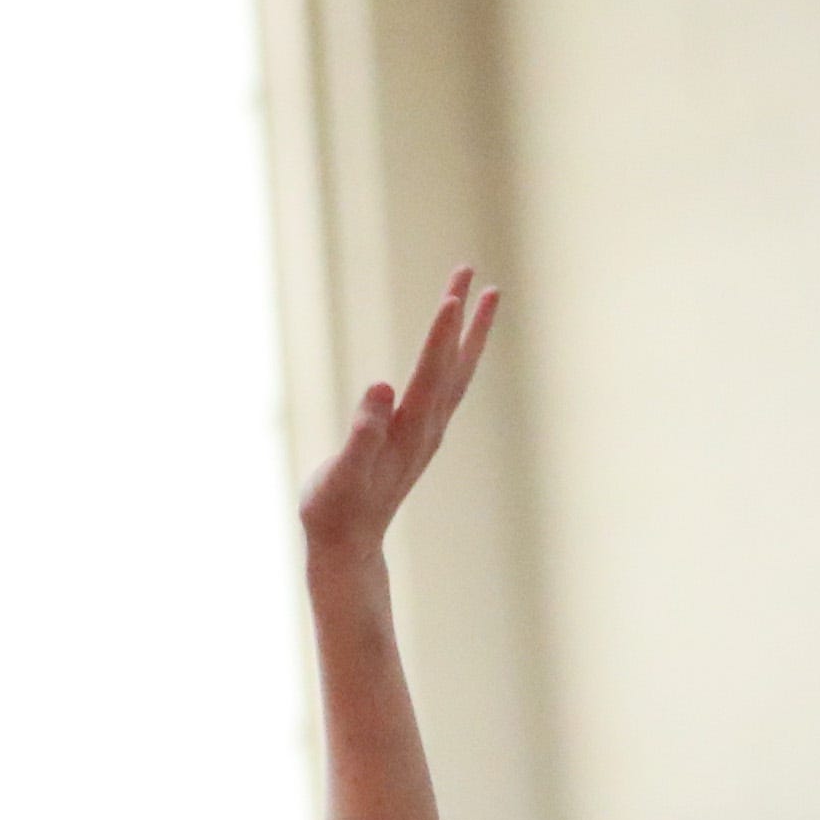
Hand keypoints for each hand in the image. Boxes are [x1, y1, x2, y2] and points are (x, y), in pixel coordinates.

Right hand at [299, 267, 495, 573]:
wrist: (348, 548)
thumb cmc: (334, 512)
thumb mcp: (340, 475)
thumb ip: (361, 433)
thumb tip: (381, 388)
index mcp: (408, 432)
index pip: (430, 372)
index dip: (441, 334)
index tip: (453, 294)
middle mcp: (427, 429)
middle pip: (454, 364)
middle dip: (464, 318)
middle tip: (469, 270)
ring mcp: (427, 434)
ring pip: (458, 374)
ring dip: (471, 334)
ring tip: (485, 295)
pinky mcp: (420, 439)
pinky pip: (448, 389)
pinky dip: (458, 360)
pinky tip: (456, 349)